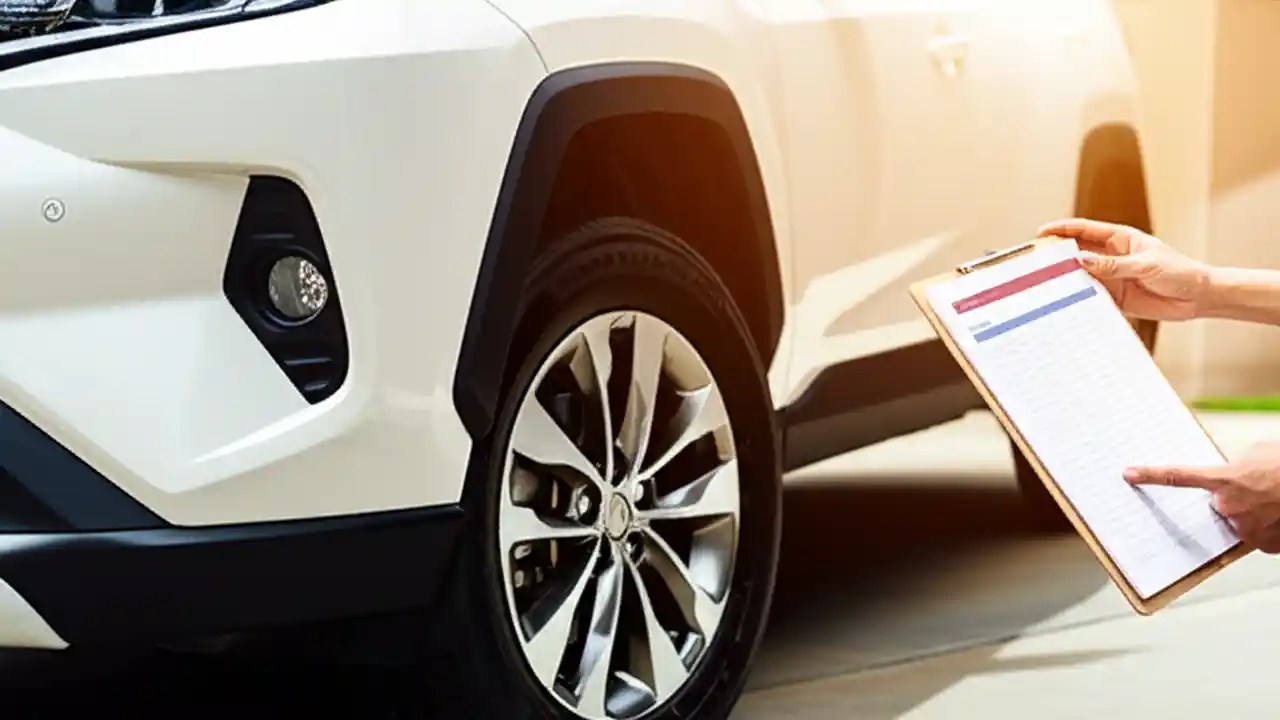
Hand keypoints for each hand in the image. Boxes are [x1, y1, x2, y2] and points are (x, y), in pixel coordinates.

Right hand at [1037, 218, 1211, 320]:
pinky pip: (1091, 297)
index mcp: (1120, 239)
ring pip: (1081, 276)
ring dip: (1066, 280)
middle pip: (1077, 253)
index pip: (1085, 231)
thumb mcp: (1146, 265)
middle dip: (1057, 256)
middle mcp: (1111, 257)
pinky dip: (1079, 300)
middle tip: (1036, 262)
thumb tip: (1081, 261)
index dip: (1062, 230)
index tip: (1042, 234)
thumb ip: (1114, 265)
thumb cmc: (1180, 272)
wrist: (1198, 298)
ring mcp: (1112, 278)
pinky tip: (1066, 304)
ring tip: (1045, 285)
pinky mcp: (1115, 298)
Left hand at [1123, 441, 1279, 552]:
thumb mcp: (1258, 454)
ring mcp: (1245, 529)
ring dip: (1254, 513)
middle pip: (1218, 505)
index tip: (1128, 474)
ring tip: (1276, 500)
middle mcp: (1227, 507)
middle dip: (1233, 497)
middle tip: (1259, 488)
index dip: (1151, 475)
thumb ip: (1235, 468)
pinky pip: (1259, 536)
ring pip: (1239, 521)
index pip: (1177, 477)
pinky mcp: (1264, 545)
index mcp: (1223, 480)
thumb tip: (1229, 478)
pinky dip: (1269, 528)